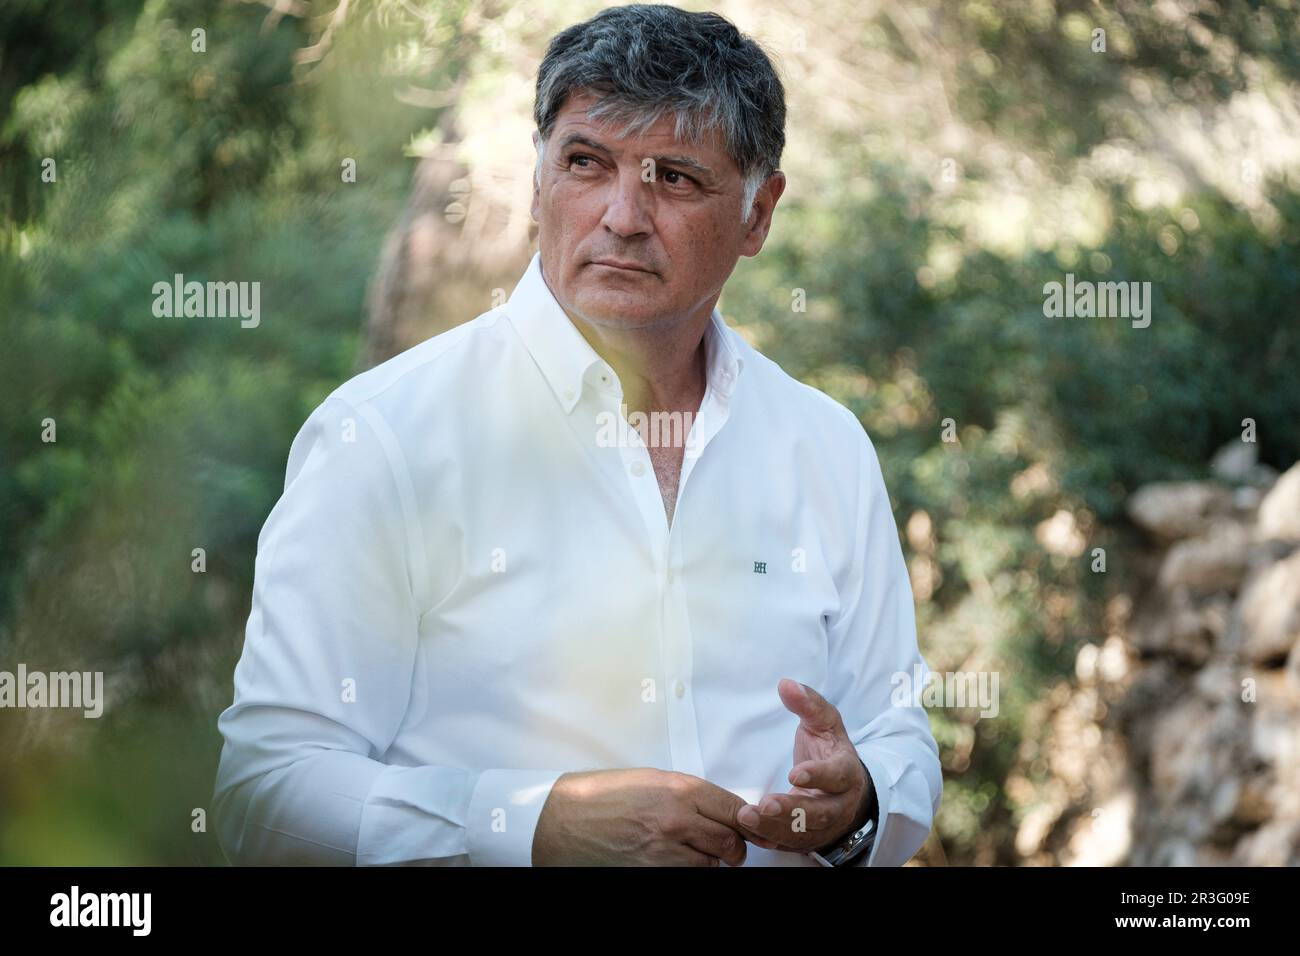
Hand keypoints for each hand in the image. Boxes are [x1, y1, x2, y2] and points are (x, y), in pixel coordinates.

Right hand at [532, 767, 749, 865]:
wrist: (564, 820)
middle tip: (730, 846)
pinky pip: (688, 875)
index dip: (749, 820)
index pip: (733, 807)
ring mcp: (665, 850)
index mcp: (678, 789)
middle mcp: (677, 819)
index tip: (754, 826)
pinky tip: (680, 862)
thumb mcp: (650, 779)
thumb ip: (687, 792)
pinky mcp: (654, 871)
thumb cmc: (602, 795)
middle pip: (730, 840)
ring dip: (712, 861)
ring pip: (712, 863)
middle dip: (735, 846)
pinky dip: (691, 870)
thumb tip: (717, 807)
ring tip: (699, 853)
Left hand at [735, 678, 873, 855]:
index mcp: (846, 772)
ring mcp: (823, 826)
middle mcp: (838, 804)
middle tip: (766, 805)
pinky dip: (769, 840)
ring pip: (802, 832)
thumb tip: (786, 684)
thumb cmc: (831, 751)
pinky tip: (749, 833)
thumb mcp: (826, 723)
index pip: (837, 776)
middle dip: (793, 811)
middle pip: (819, 813)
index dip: (818, 776)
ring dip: (774, 827)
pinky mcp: (806, 839)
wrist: (845, 790)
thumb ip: (808, 704)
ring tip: (747, 817)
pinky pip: (788, 844)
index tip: (796, 774)